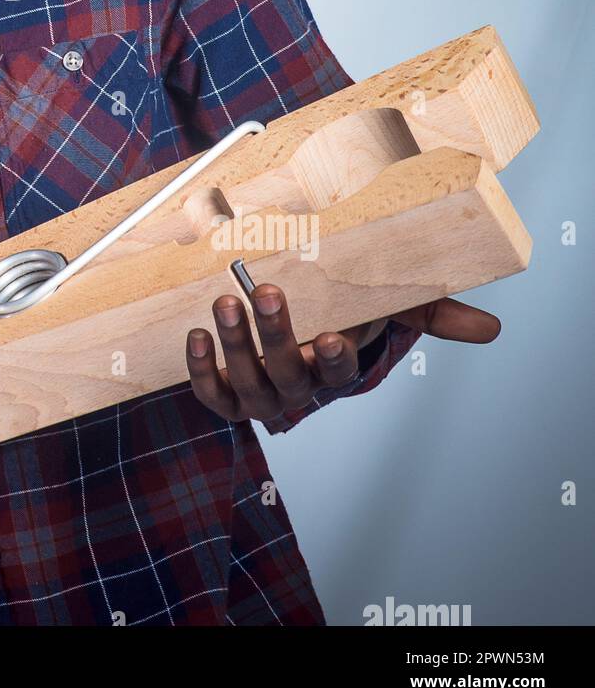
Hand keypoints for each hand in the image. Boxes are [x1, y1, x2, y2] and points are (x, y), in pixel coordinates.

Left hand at [185, 283, 500, 423]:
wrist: (288, 325)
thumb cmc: (340, 311)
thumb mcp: (384, 305)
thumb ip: (431, 312)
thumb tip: (491, 329)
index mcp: (335, 370)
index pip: (339, 374)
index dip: (335, 359)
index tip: (332, 336)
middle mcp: (297, 389)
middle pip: (287, 374)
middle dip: (275, 335)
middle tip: (264, 291)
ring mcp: (259, 396)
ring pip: (246, 383)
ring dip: (235, 344)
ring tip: (225, 302)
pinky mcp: (225, 395)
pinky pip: (211, 395)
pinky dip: (200, 370)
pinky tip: (196, 336)